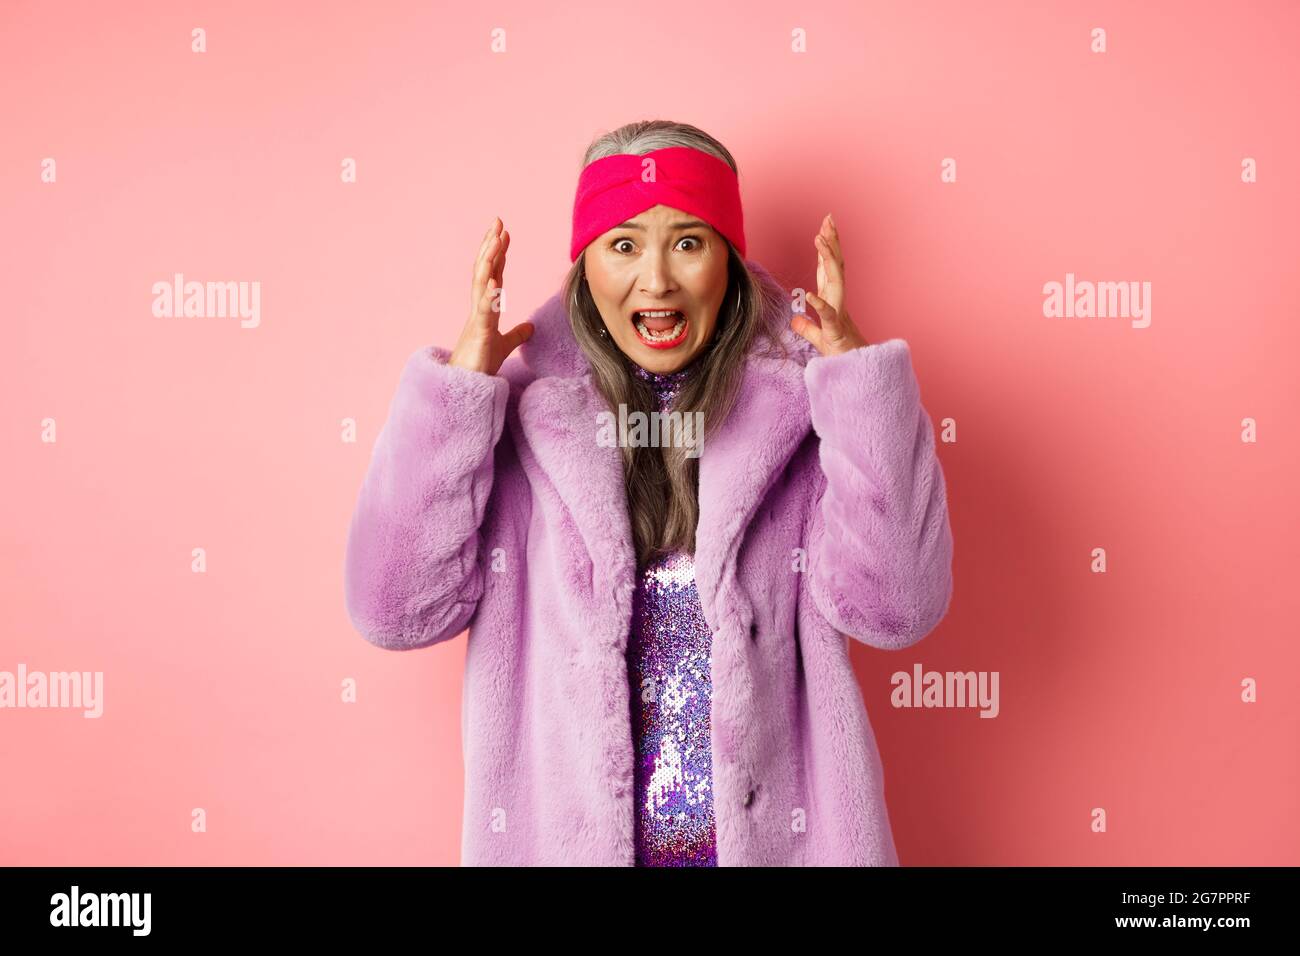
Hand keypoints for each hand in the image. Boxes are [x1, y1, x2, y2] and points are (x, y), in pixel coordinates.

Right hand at [448, 217, 533, 374]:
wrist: (465, 385)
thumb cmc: (481, 365)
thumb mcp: (505, 345)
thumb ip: (517, 334)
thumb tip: (531, 326)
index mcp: (486, 308)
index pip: (493, 274)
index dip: (498, 253)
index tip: (504, 232)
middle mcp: (479, 307)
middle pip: (484, 270)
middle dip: (491, 245)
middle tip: (498, 221)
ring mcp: (477, 318)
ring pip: (481, 282)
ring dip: (489, 260)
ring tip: (496, 239)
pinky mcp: (480, 333)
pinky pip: (485, 311)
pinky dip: (489, 295)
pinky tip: (495, 280)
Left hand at [790, 214, 868, 356]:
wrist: (855, 373)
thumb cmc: (840, 354)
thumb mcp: (817, 338)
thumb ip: (807, 326)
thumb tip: (794, 318)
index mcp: (832, 301)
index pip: (828, 269)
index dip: (825, 249)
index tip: (823, 227)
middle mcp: (838, 302)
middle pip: (835, 267)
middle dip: (832, 243)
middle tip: (829, 220)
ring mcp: (838, 314)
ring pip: (835, 282)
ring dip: (828, 260)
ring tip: (819, 240)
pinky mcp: (836, 332)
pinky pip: (828, 316)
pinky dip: (819, 305)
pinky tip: (810, 295)